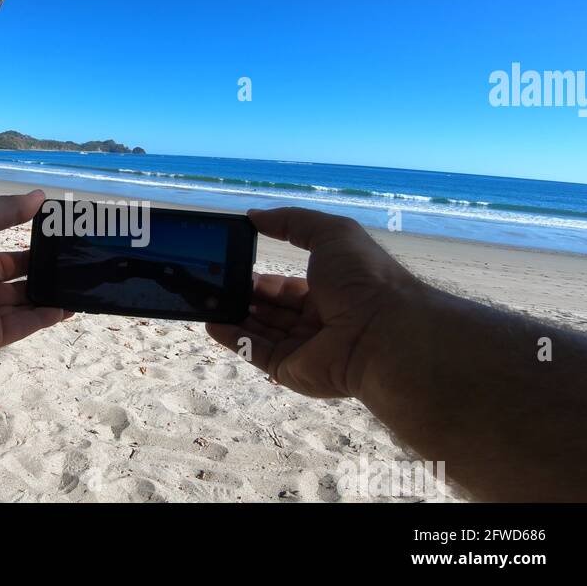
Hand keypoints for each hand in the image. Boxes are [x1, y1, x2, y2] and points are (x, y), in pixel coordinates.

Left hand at [0, 190, 69, 360]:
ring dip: (48, 298)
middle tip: (74, 267)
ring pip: (21, 307)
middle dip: (42, 277)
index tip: (56, 246)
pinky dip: (43, 319)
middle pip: (14, 285)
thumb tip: (39, 197)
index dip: (28, 253)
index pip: (3, 260)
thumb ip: (6, 209)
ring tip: (79, 287)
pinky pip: (19, 327)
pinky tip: (66, 307)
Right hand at [206, 207, 422, 397]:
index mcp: (328, 291)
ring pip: (259, 330)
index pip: (286, 287)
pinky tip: (212, 322)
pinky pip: (255, 352)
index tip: (233, 266)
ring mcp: (302, 348)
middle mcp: (315, 321)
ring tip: (205, 299)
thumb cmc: (361, 278)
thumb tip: (253, 216)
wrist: (382, 331)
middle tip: (213, 282)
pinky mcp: (289, 369)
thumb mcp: (331, 233)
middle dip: (243, 297)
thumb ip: (291, 221)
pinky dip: (232, 338)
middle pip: (270, 310)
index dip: (261, 278)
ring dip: (233, 315)